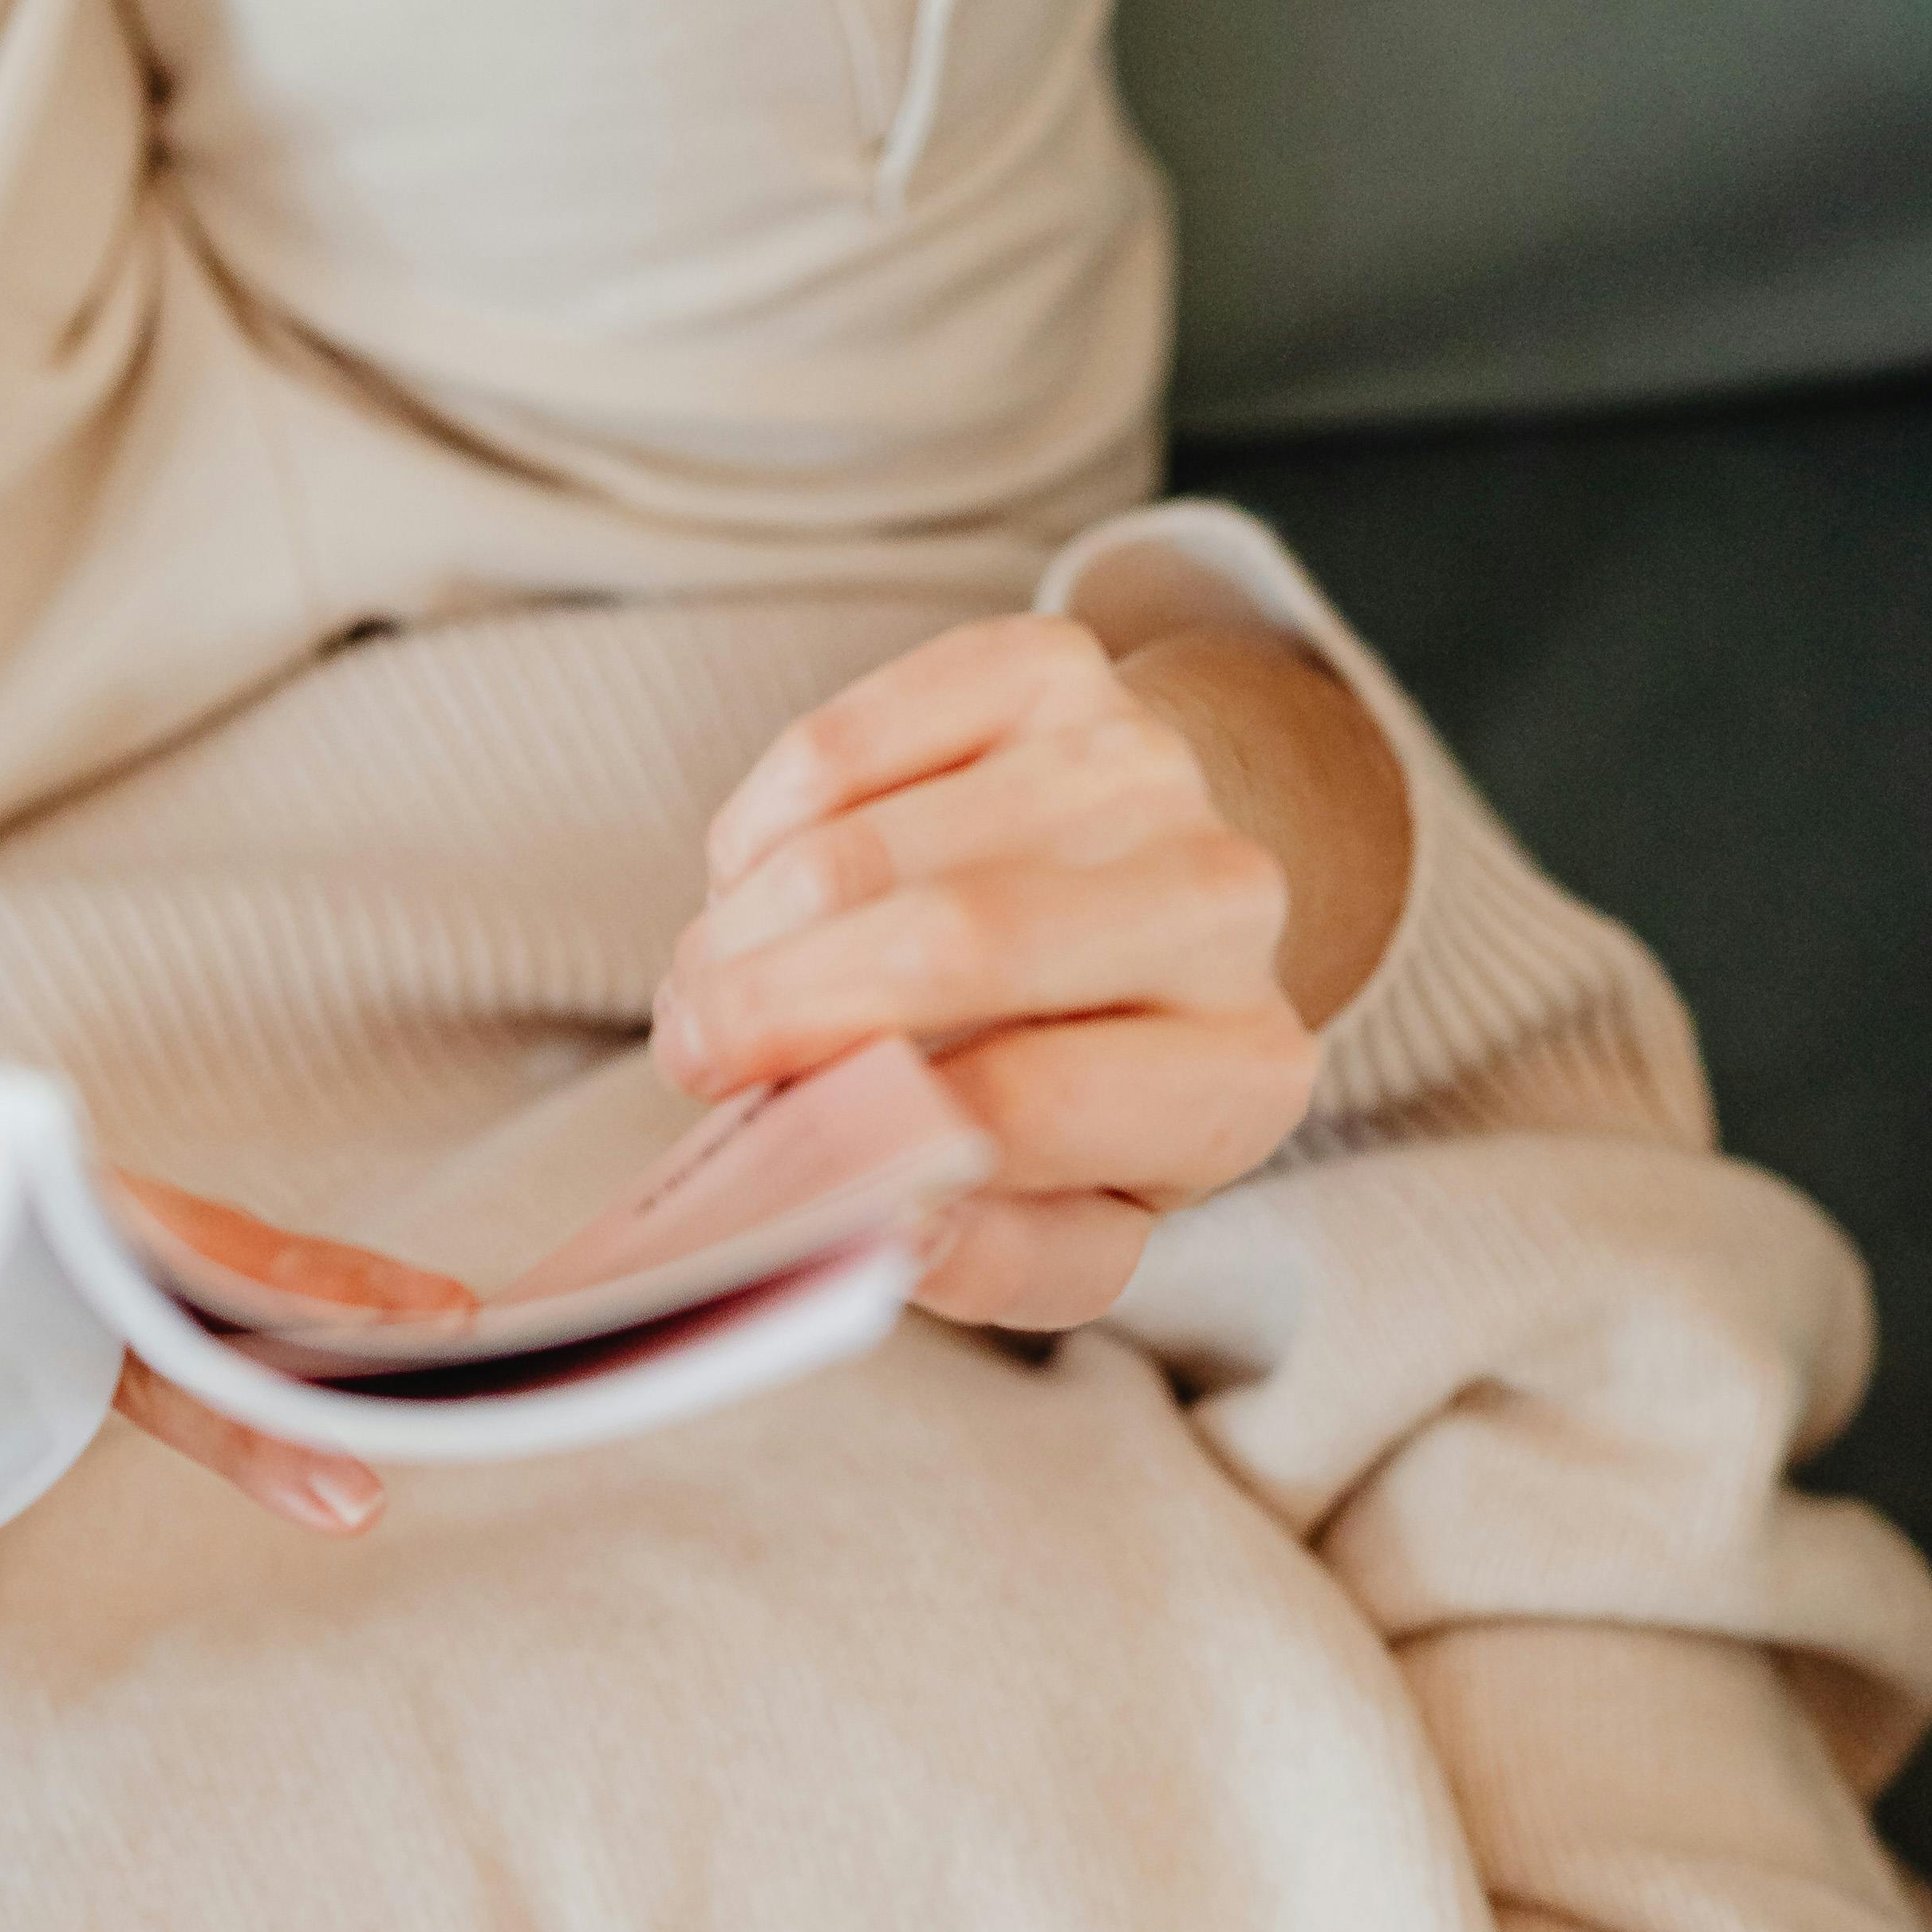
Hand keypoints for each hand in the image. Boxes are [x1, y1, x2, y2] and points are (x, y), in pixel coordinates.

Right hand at [652, 612, 1397, 1333]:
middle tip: (690, 1054)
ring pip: (874, 838)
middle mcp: (1223, 902)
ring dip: (744, 925)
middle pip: (957, 940)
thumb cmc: (1084, 1094)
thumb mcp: (1070, 1223)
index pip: (1034, 1104)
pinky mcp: (1055, 671)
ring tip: (712, 988)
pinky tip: (756, 888)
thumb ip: (996, 1260)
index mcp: (1241, 1073)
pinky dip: (761, 824)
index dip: (876, 1132)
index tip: (767, 1154)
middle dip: (776, 1003)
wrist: (1161, 913)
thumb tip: (891, 1226)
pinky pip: (847, 741)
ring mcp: (1143, 766)